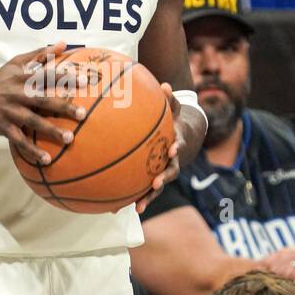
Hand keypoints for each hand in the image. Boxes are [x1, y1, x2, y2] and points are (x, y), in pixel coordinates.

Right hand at [0, 42, 84, 164]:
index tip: (85, 81)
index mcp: (22, 77)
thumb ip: (40, 54)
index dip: (66, 77)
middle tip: (83, 114)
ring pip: (32, 122)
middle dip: (63, 107)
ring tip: (70, 139)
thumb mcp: (16, 63)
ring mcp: (10, 111)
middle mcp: (17, 93)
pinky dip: (32, 151)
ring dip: (51, 131)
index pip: (47, 75)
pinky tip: (46, 160)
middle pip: (43, 100)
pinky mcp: (3, 127)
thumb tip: (63, 44)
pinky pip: (19, 140)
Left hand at [135, 83, 180, 213]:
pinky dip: (129, 200)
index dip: (177, 148)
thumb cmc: (173, 121)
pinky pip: (141, 192)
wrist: (182, 140)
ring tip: (136, 208)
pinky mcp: (150, 181)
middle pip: (170, 173)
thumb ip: (169, 99)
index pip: (178, 146)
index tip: (172, 150)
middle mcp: (171, 162)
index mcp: (176, 144)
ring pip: (156, 189)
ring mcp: (161, 173)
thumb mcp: (174, 109)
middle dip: (163, 179)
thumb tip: (165, 85)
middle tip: (155, 183)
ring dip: (147, 198)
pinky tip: (112, 210)